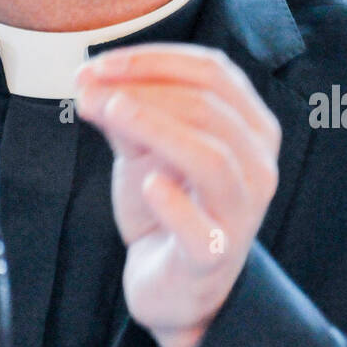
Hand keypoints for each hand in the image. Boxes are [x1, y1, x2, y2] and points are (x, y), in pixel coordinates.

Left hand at [74, 43, 279, 346]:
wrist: (172, 285)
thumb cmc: (169, 206)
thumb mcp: (145, 149)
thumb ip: (125, 113)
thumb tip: (89, 81)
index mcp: (250, 126)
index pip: (213, 72)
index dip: (154, 60)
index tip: (100, 63)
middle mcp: (257, 165)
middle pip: (209, 108)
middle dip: (143, 90)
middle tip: (89, 89)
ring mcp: (242, 213)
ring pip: (212, 157)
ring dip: (156, 127)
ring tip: (111, 112)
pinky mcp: (217, 257)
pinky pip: (201, 228)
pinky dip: (173, 203)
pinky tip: (148, 186)